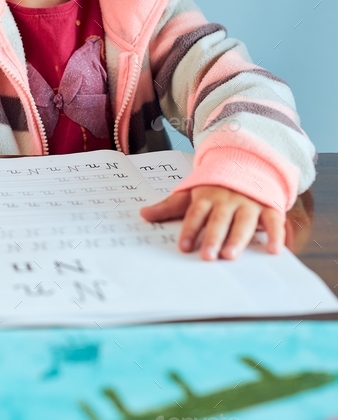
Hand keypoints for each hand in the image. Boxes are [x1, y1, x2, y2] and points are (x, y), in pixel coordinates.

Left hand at [139, 186, 284, 260]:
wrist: (246, 163)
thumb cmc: (215, 185)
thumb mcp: (191, 192)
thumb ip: (169, 206)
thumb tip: (143, 215)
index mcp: (208, 196)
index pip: (196, 213)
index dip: (190, 229)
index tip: (184, 246)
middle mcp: (228, 200)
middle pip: (220, 219)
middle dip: (213, 237)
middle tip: (207, 256)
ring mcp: (250, 203)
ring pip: (244, 222)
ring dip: (238, 239)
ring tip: (230, 256)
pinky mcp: (269, 207)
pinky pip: (274, 221)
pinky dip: (276, 235)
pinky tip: (274, 250)